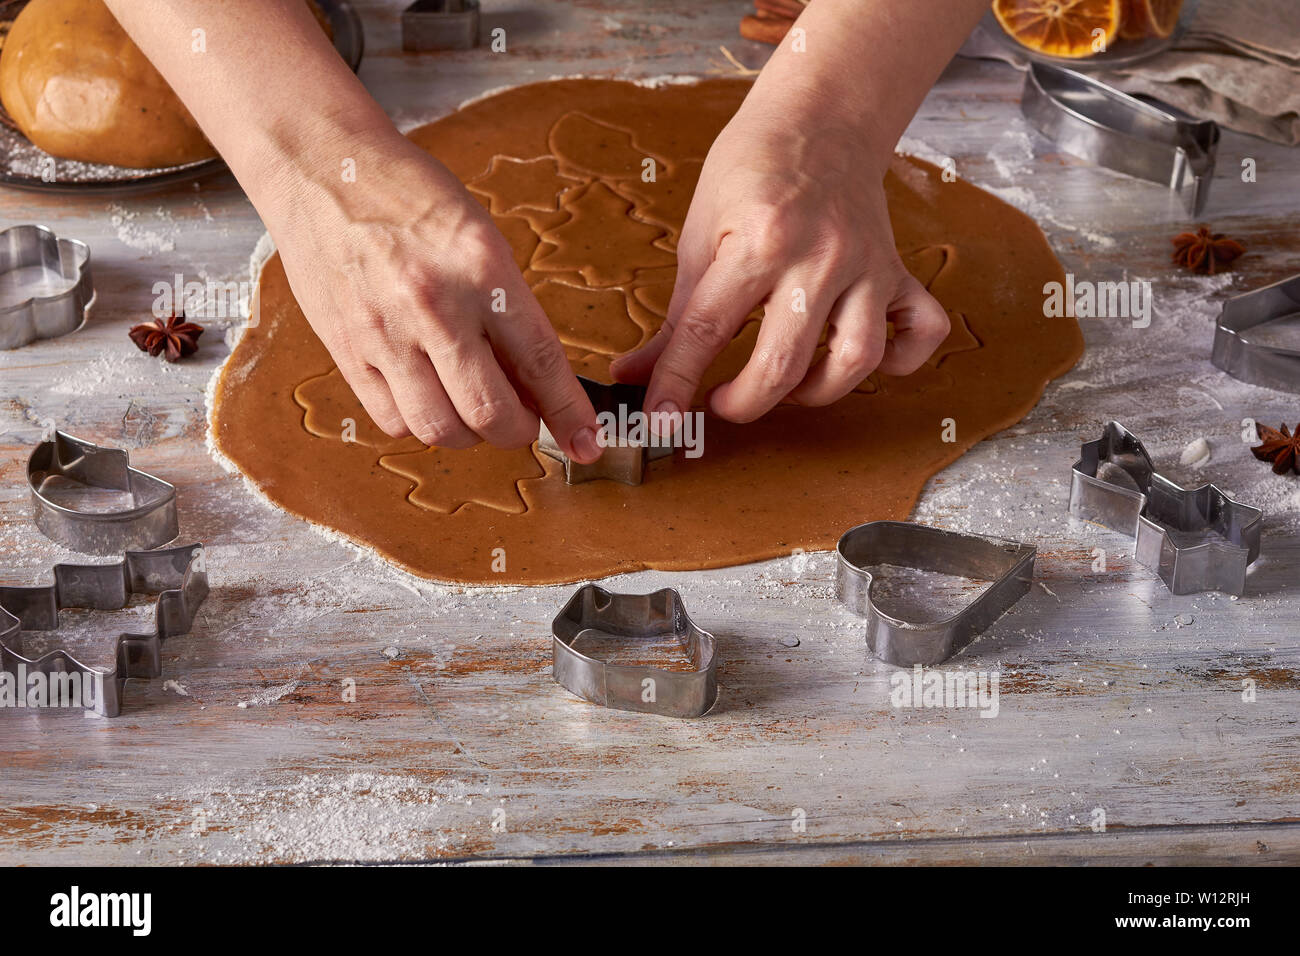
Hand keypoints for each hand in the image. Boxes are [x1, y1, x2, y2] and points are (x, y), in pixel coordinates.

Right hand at [265, 130, 600, 460]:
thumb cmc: (408, 196)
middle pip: (489, 411)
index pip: (540, 361)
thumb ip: (508, 309)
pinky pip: (391, 419)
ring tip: (474, 410)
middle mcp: (434, 305)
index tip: (585, 441)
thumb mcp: (481, 237)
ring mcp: (384, 332)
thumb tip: (537, 382)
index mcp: (481, 268)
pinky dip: (419, 423)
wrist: (320, 167)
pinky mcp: (346, 349)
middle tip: (523, 421)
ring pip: (439, 428)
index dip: (568, 412)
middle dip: (518, 431)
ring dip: (469, 434)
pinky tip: (428, 397)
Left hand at [611, 103, 949, 423]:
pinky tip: (858, 360)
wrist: (819, 118)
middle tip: (723, 402)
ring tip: (783, 385)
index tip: (659, 418)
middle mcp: (819, 256)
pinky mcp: (897, 271)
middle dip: (745, 403)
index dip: (676, 383)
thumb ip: (675, 316)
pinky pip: (920, 331)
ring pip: (856, 361)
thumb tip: (633, 375)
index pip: (708, 330)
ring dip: (815, 393)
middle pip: (783, 363)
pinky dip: (900, 362)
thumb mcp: (700, 235)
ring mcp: (867, 266)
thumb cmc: (752, 171)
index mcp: (758, 241)